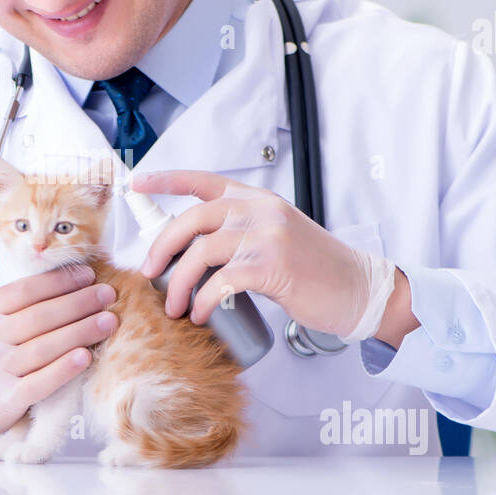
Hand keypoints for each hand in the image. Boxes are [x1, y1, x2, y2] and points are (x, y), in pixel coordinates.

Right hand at [0, 244, 118, 446]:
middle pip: (39, 317)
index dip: (58, 281)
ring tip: (108, 321)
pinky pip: (40, 383)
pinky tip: (86, 356)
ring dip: (80, 332)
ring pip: (44, 347)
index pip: (23, 292)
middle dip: (78, 303)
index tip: (88, 274)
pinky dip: (64, 369)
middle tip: (108, 294)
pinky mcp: (6, 400)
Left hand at [131, 170, 413, 341]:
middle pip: (192, 218)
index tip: (137, 183)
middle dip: (162, 247)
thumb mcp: (276, 235)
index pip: (204, 181)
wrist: (358, 289)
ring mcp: (268, 236)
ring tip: (173, 307)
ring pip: (201, 252)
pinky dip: (202, 301)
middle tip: (149, 273)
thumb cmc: (314, 270)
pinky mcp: (273, 267)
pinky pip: (220, 282)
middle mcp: (260, 211)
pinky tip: (199, 315)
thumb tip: (192, 252)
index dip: (167, 179)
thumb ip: (242, 232)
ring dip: (178, 283)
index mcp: (258, 200)